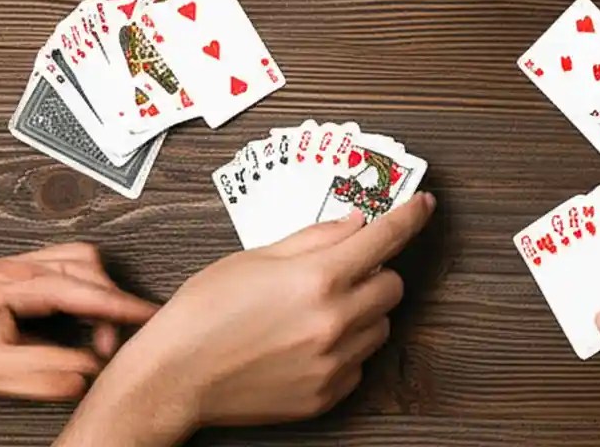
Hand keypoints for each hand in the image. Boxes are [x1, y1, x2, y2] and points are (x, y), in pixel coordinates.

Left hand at [0, 243, 158, 400]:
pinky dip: (90, 279)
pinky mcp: (25, 262)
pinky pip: (72, 259)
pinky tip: (84, 301)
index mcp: (21, 286)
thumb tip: (87, 374)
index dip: (124, 308)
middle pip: (93, 272)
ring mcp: (27, 259)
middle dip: (114, 306)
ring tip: (101, 325)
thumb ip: (41, 371)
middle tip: (110, 345)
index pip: (87, 293)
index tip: (153, 318)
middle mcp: (28, 264)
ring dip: (102, 290)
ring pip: (85, 260)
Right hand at [55, 193, 436, 446]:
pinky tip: (305, 343)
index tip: (424, 204)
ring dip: (362, 312)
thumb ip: (314, 239)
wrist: (176, 376)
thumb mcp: (255, 257)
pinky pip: (359, 363)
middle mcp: (335, 321)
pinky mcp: (327, 395)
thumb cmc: (204, 312)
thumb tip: (356, 223)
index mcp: (318, 278)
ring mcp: (334, 362)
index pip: (386, 238)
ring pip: (380, 327)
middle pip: (392, 286)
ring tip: (314, 312)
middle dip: (374, 272)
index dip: (410, 216)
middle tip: (341, 271)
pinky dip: (344, 349)